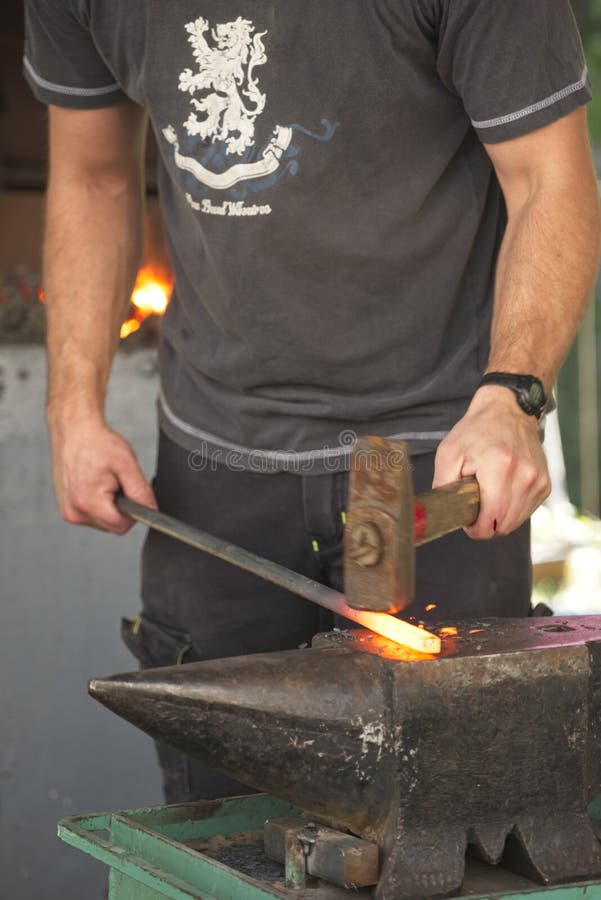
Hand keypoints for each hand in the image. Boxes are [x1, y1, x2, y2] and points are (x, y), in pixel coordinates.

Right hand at [47, 409, 156, 533]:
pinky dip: (100, 503)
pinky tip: (96, 484)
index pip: (121, 526)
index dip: (134, 512)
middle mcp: (74, 512)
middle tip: (116, 481)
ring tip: (104, 480)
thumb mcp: (126, 464)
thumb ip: (140, 492)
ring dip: (110, 506)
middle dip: (121, 507)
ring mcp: (69, 512)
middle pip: (112, 526)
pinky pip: (93, 516)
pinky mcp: (67, 509)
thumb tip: (151, 511)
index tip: (131, 492)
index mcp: (87, 503)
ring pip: (104, 522)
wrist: (75, 431)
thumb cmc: (98, 443)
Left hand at [433, 386, 550, 539]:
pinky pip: (526, 511)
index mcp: (500, 467)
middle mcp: (525, 476)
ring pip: (516, 522)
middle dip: (486, 524)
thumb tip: (444, 513)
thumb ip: (443, 486)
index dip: (475, 529)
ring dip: (499, 517)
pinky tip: (502, 491)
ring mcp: (538, 481)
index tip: (466, 521)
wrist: (508, 411)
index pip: (491, 520)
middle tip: (474, 507)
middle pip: (504, 525)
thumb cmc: (475, 432)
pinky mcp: (545, 484)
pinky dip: (511, 509)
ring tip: (487, 495)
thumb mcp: (448, 453)